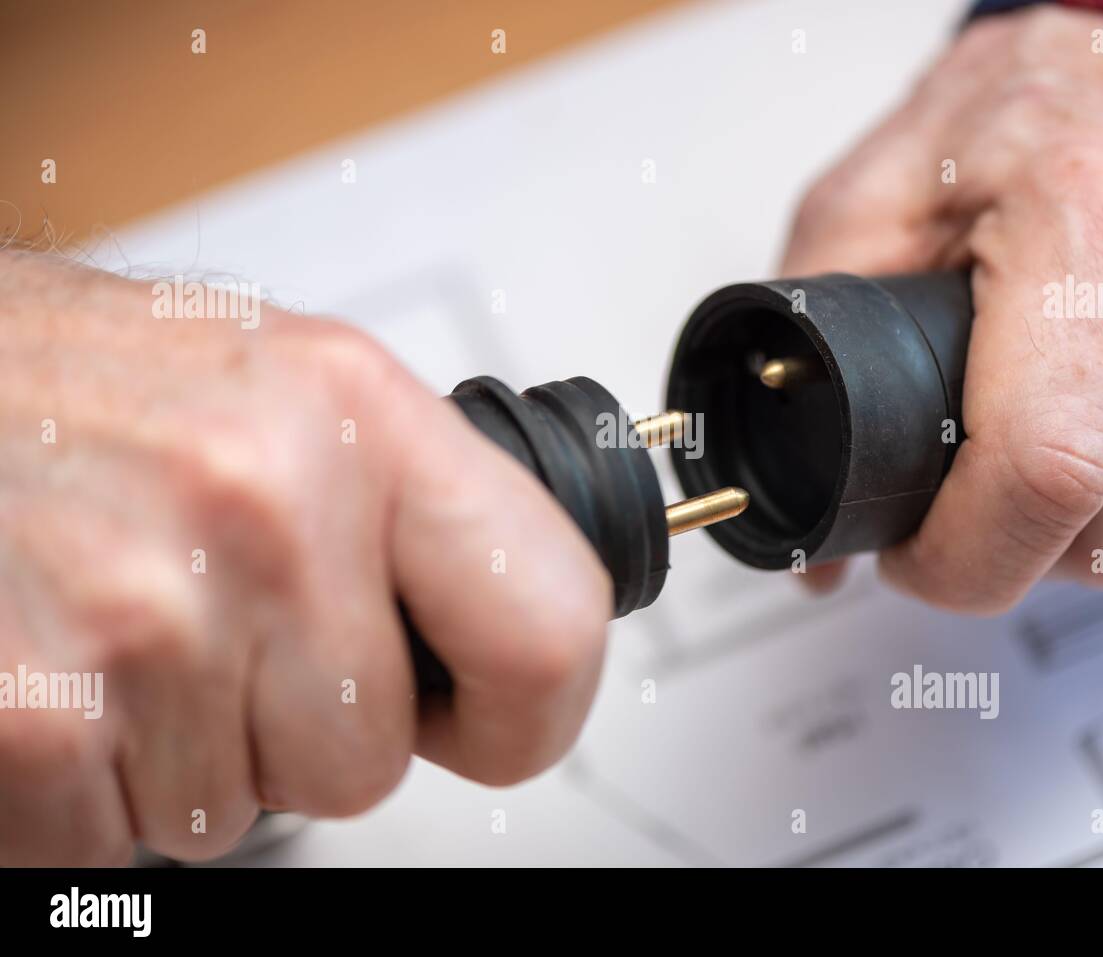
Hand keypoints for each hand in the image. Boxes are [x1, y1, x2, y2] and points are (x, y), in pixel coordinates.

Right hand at [0, 251, 610, 863]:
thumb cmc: (59, 381)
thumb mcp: (265, 386)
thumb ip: (393, 503)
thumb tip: (492, 626)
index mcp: (351, 409)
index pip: (547, 623)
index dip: (528, 711)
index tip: (493, 719)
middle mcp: (263, 499)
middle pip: (369, 756)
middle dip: (294, 726)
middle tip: (201, 617)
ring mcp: (143, 613)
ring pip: (241, 810)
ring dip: (181, 749)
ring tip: (110, 620)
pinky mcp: (31, 718)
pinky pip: (115, 843)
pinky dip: (82, 789)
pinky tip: (50, 667)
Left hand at [783, 7, 1102, 610]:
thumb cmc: (1022, 112)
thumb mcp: (872, 198)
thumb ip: (811, 348)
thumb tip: (808, 527)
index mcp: (1091, 222)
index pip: (1044, 469)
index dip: (962, 555)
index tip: (915, 553)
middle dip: (1015, 553)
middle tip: (961, 506)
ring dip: (1087, 534)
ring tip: (1033, 454)